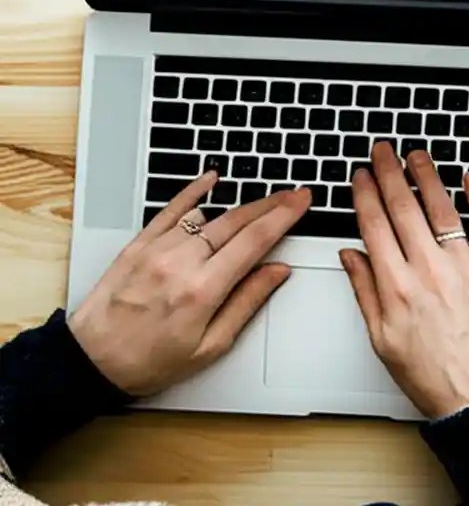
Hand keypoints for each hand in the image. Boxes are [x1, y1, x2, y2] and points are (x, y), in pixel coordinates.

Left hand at [69, 173, 310, 395]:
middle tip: (294, 194)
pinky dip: (193, 192)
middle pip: (236, 222)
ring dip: (240, 205)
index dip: (283, 217)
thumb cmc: (150, 362)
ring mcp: (156, 250)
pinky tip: (211, 180)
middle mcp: (179, 264)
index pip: (254, 242)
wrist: (92, 362)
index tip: (301, 202)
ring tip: (264, 199)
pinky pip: (170, 210)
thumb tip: (277, 272)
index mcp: (202, 291)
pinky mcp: (137, 246)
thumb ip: (247, 303)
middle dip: (270, 205)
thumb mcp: (211, 346)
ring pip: (208, 216)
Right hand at [341, 142, 468, 418]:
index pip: (374, 225)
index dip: (364, 195)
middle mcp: (429, 270)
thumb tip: (352, 257)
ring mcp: (464, 267)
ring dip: (427, 177)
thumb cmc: (430, 374)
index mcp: (396, 286)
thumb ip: (364, 292)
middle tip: (382, 150)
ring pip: (442, 209)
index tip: (359, 175)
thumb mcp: (381, 338)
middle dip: (389, 173)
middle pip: (404, 208)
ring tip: (417, 156)